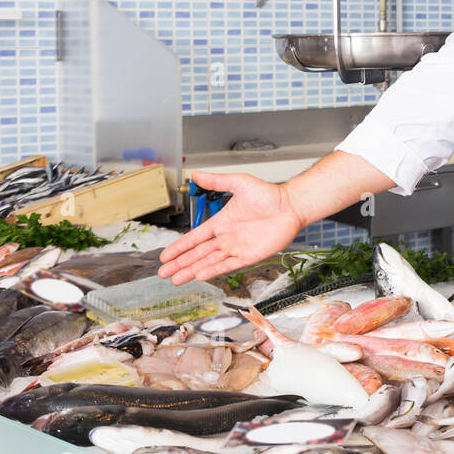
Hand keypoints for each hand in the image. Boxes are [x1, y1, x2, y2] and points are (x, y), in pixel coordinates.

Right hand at [158, 170, 304, 283]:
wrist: (291, 206)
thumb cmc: (269, 194)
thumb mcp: (239, 183)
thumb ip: (217, 181)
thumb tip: (195, 174)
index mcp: (221, 222)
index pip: (194, 237)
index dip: (179, 247)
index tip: (165, 255)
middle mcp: (226, 237)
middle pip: (197, 253)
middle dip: (179, 263)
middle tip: (162, 273)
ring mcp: (237, 248)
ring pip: (208, 262)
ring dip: (191, 270)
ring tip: (175, 279)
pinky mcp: (249, 257)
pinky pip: (227, 266)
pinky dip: (213, 271)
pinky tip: (200, 276)